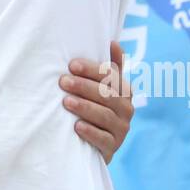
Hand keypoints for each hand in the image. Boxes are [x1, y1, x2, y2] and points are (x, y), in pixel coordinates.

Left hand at [58, 41, 131, 164]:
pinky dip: (90, 132)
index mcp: (124, 90)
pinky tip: (76, 126)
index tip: (71, 65)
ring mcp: (121, 130)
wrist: (94, 143)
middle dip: (84, 87)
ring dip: (85, 107)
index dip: (91, 69)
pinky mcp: (113, 148)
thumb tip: (113, 41)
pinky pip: (103, 139)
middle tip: (63, 81)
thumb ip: (110, 67)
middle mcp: (126, 109)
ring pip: (105, 116)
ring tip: (66, 101)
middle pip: (107, 95)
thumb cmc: (96, 106)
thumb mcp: (104, 86)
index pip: (110, 76)